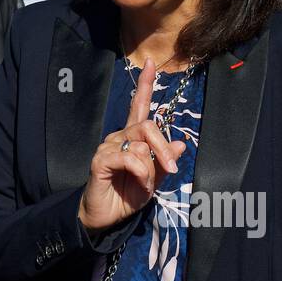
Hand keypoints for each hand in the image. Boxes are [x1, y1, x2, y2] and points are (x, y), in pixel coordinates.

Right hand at [77, 57, 185, 235]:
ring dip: (151, 169)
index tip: (151, 63)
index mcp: (132, 137)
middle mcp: (119, 136)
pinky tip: (138, 184)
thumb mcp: (154, 180)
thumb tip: (181, 143)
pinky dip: (141, 173)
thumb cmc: (127, 195)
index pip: (138, 105)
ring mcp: (108, 147)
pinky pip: (129, 158)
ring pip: (141, 145)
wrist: (105, 217)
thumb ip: (165, 161)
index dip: (145, 84)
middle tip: (172, 169)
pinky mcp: (100, 160)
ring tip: (147, 185)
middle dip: (163, 147)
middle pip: (147, 125)